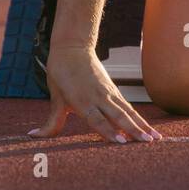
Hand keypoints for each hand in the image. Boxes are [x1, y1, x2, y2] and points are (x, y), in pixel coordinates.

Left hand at [28, 44, 163, 143]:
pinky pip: (127, 106)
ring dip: (142, 125)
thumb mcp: (55, 97)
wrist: (73, 46)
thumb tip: (32, 136)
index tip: (121, 142)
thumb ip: (51, 122)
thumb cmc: (61, 73)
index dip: (108, 131)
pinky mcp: (113, 90)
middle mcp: (98, 97)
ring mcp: (108, 93)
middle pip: (119, 116)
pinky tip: (148, 129)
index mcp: (82, 101)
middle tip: (148, 143)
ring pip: (127, 111)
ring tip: (155, 139)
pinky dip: (138, 118)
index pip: (97, 119)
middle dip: (134, 130)